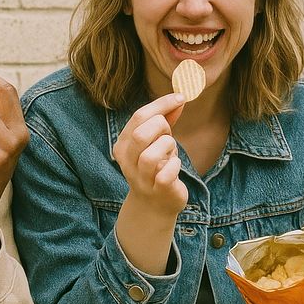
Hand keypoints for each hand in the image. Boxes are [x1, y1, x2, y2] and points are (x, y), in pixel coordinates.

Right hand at [112, 92, 187, 217]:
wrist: (155, 206)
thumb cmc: (157, 167)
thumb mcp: (158, 141)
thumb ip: (166, 120)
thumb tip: (179, 99)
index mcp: (123, 145)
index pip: (139, 116)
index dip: (162, 104)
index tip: (181, 97)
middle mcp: (127, 162)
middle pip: (141, 134)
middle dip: (162, 127)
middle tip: (169, 136)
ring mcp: (141, 178)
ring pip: (151, 155)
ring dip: (168, 147)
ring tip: (171, 153)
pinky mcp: (157, 191)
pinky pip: (166, 173)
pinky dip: (175, 166)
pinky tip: (175, 168)